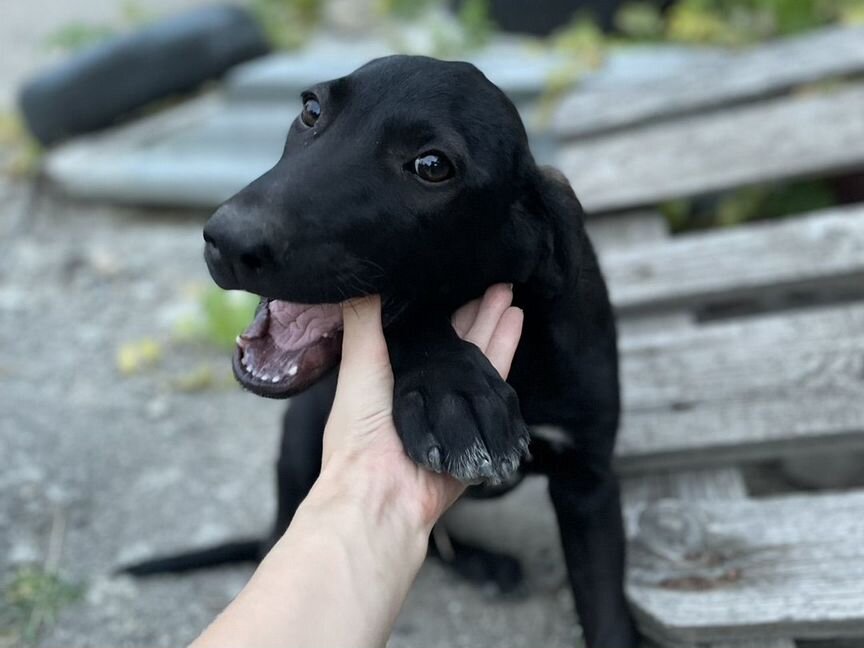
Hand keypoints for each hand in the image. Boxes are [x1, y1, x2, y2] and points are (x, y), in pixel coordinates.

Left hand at [321, 284, 523, 529]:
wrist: (382, 489)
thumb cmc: (360, 430)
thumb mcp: (358, 364)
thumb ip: (362, 323)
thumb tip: (358, 279)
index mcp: (394, 375)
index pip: (423, 333)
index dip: (439, 307)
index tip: (451, 276)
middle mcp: (425, 389)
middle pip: (457, 342)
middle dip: (474, 310)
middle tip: (493, 278)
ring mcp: (453, 406)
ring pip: (479, 355)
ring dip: (494, 323)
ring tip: (510, 292)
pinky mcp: (476, 422)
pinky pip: (494, 380)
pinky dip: (505, 349)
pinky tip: (516, 322)